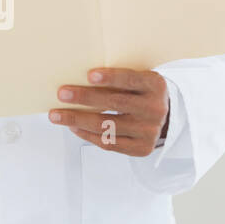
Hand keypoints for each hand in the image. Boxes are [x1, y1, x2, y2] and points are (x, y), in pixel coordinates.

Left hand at [48, 67, 168, 155]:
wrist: (168, 117)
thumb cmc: (143, 93)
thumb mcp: (139, 80)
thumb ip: (119, 80)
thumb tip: (79, 77)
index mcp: (155, 86)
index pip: (131, 80)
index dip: (111, 77)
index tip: (89, 75)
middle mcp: (155, 109)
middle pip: (115, 103)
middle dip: (85, 98)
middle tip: (62, 93)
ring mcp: (149, 131)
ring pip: (108, 126)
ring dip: (78, 120)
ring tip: (57, 115)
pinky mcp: (141, 148)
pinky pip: (109, 143)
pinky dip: (87, 135)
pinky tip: (73, 127)